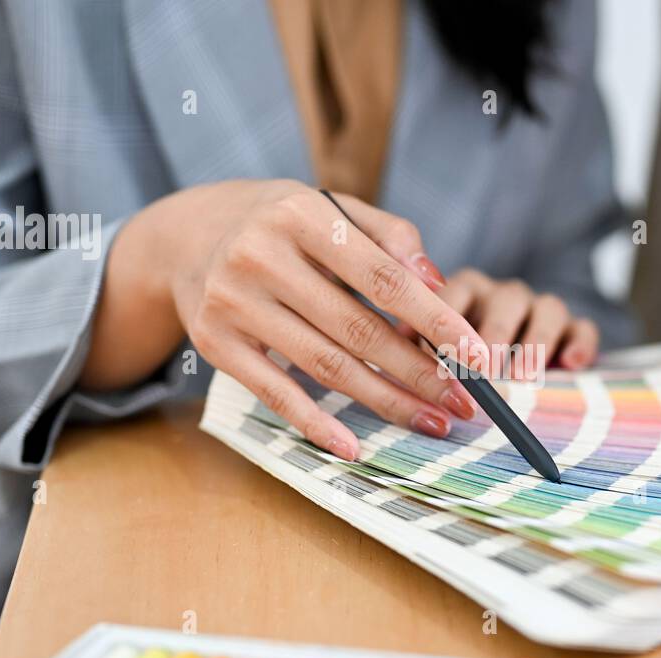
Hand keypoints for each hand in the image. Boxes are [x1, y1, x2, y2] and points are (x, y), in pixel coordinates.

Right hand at [83, 179, 488, 459]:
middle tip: (463, 403)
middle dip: (420, 373)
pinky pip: (276, 393)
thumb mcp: (330, 208)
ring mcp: (233, 302)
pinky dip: (316, 424)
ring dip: (386, 401)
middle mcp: (262, 255)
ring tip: (431, 420)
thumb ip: (390, 237)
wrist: (183, 236)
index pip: (384, 278)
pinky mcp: (215, 344)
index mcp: (301, 214)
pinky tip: (354, 446)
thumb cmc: (280, 224)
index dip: (436, 321)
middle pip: (359, 330)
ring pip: (326, 366)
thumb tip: (437, 282)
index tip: (477, 357)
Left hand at [409, 269, 599, 379]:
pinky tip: (572, 365)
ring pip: (548, 309)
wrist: (504, 375)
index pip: (457, 292)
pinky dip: (580, 344)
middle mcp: (503, 296)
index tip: (438, 353)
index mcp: (465, 293)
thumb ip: (416, 352)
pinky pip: (584, 329)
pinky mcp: (574, 329)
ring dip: (537, 341)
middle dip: (495, 333)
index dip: (449, 319)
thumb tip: (390, 360)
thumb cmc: (457, 366)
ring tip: (525, 377)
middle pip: (506, 299)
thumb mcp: (431, 355)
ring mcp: (540, 310)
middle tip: (485, 369)